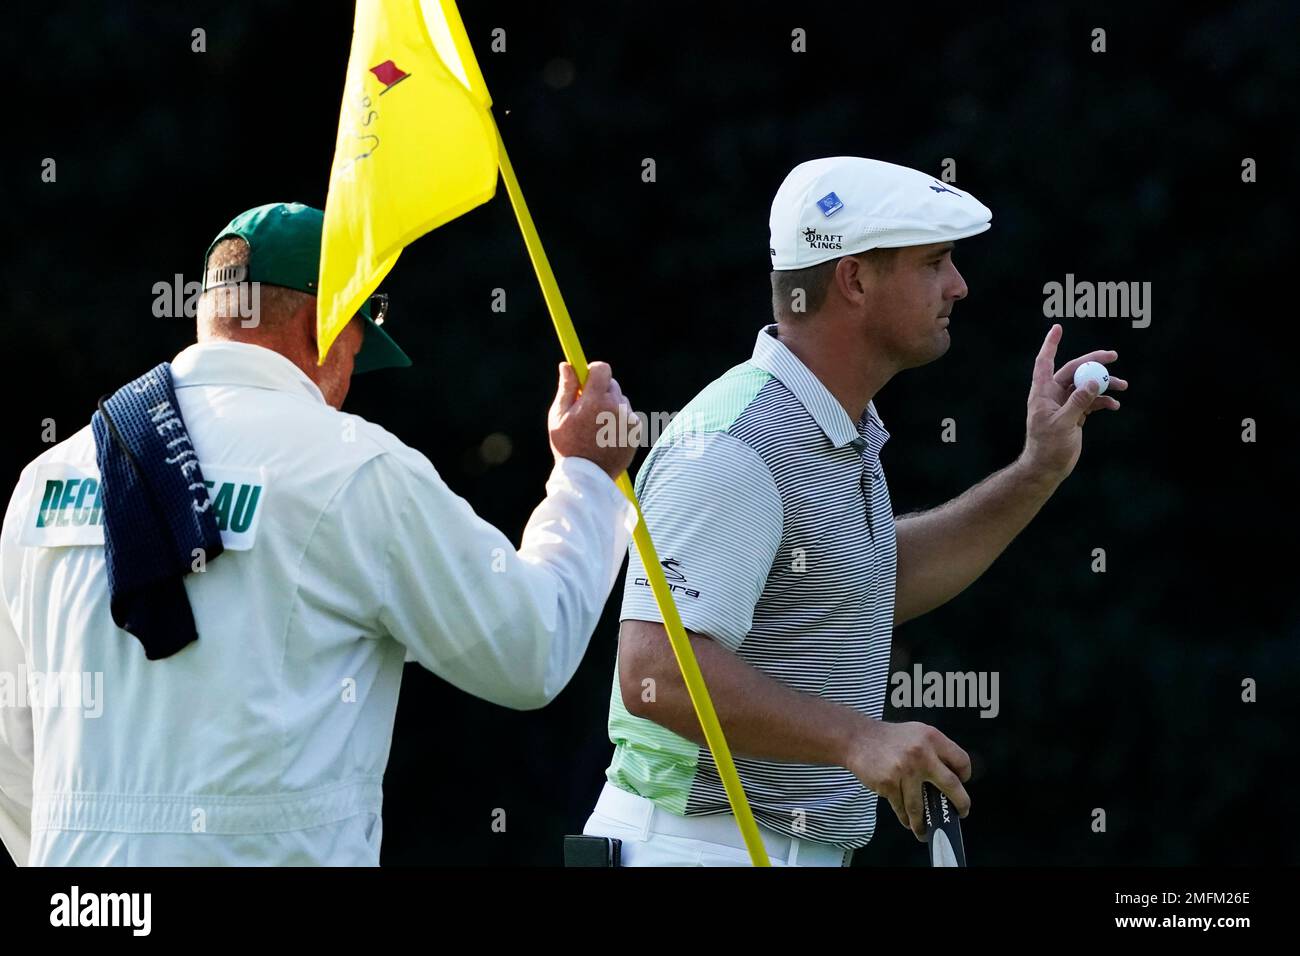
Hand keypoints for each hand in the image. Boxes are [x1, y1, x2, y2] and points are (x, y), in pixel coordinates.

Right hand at [548, 361, 637, 480]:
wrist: (588, 478)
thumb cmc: (568, 447)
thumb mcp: (559, 417)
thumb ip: (566, 389)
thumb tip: (567, 365)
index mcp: (594, 401)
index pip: (602, 369)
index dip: (594, 371)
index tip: (587, 379)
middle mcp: (615, 407)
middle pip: (612, 385)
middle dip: (601, 392)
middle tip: (589, 410)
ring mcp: (628, 419)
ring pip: (621, 402)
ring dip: (611, 408)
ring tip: (597, 429)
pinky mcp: (637, 430)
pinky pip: (628, 417)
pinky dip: (620, 422)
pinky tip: (608, 437)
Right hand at [845, 719, 971, 841]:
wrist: (857, 738)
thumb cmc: (889, 738)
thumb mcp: (917, 733)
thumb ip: (935, 750)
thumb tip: (953, 776)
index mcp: (932, 738)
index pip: (961, 760)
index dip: (964, 775)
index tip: (962, 783)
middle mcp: (922, 754)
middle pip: (951, 785)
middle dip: (960, 803)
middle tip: (961, 813)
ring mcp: (905, 771)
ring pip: (922, 805)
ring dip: (925, 822)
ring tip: (927, 831)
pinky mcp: (889, 784)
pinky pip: (901, 807)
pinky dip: (905, 818)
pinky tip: (908, 821)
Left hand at [1021, 324, 1126, 482]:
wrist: (1048, 468)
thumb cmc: (1048, 447)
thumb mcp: (1063, 424)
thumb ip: (1078, 402)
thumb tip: (1093, 381)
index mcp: (1043, 393)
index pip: (1045, 363)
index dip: (1051, 345)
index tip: (1057, 327)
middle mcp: (1053, 395)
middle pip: (1074, 370)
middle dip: (1094, 363)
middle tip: (1113, 356)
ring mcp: (1065, 404)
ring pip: (1086, 386)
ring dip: (1104, 384)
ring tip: (1123, 386)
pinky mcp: (1075, 414)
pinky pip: (1091, 401)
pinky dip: (1103, 401)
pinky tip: (1114, 405)